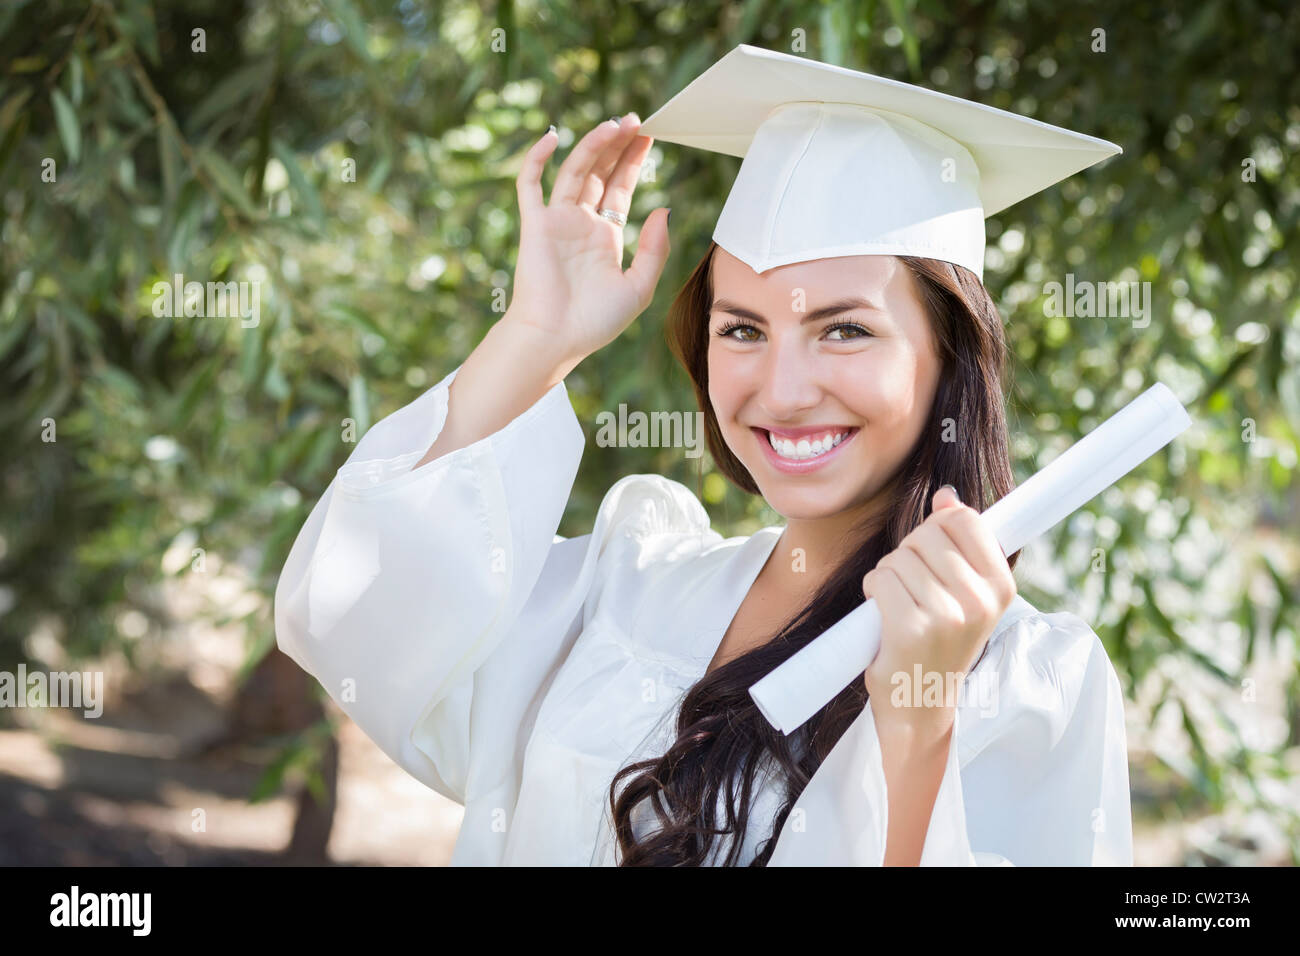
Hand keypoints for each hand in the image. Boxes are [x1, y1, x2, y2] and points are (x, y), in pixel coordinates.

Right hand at [505, 113, 671, 370]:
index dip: (634, 162)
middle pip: (600, 173)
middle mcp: (581, 224)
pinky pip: (531, 185)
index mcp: (604, 237)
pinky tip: (553, 137)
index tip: (648, 135)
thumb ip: (654, 250)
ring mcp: (556, 222)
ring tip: (614, 123)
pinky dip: (537, 159)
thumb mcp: (639, 287)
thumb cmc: (595, 322)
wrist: (555, 339)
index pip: (620, 189)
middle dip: (617, 145)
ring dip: (592, 145)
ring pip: (574, 171)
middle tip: (635, 118)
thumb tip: (664, 209)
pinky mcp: (534, 225)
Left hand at [861, 485, 1016, 732]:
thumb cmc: (940, 642)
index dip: (937, 528)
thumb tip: (946, 496)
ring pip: (898, 557)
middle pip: (926, 535)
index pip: (964, 520)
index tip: (935, 555)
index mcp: (1001, 586)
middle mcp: (979, 601)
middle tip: (914, 589)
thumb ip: (958, 543)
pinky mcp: (910, 630)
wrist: (921, 704)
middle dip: (909, 553)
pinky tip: (883, 615)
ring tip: (900, 606)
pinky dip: (872, 591)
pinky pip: (880, 579)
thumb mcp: (964, 593)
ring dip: (888, 576)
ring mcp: (947, 616)